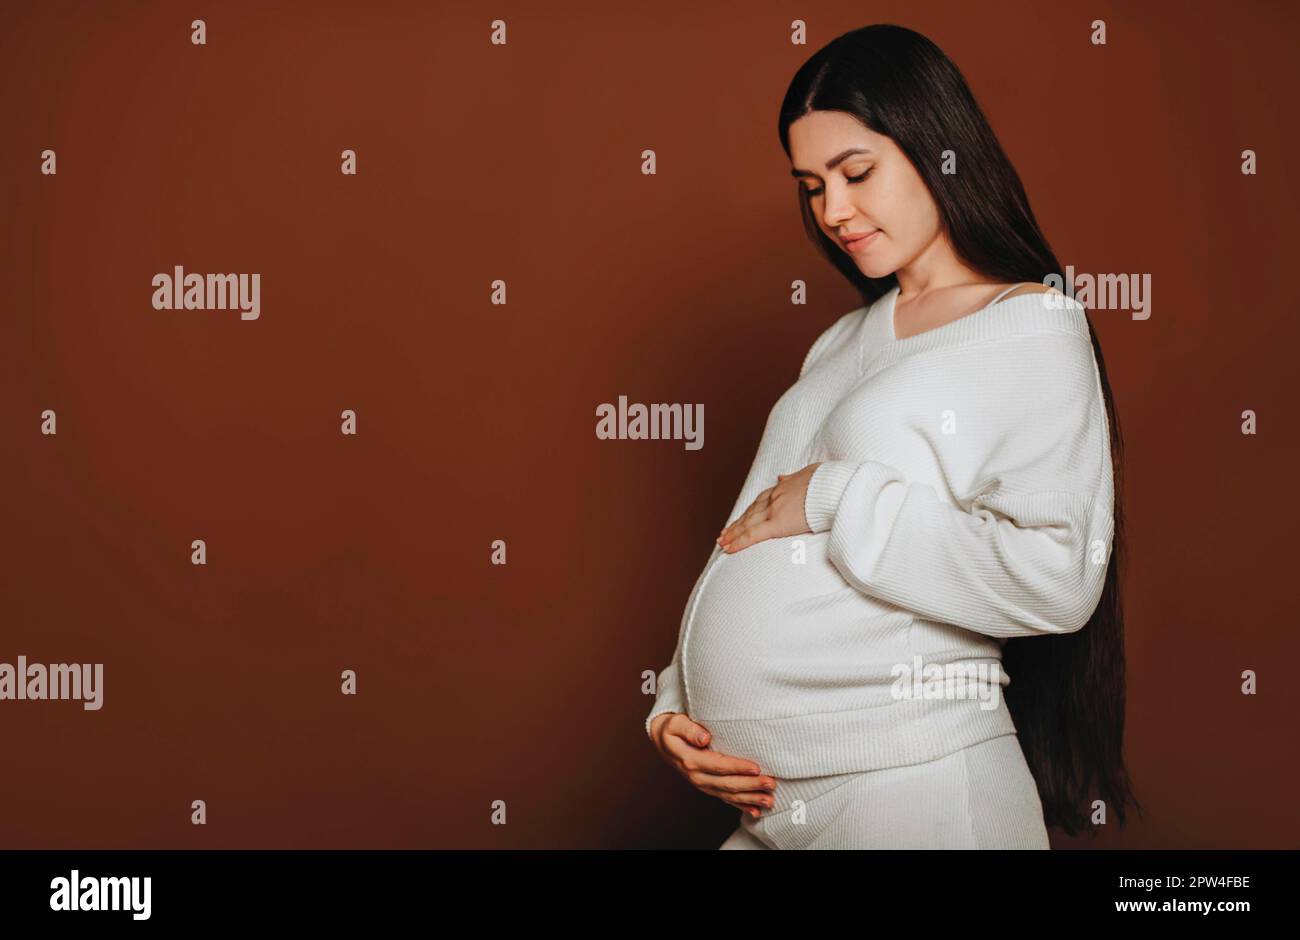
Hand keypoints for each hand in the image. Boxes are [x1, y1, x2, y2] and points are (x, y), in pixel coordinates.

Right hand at [649, 713, 776, 817]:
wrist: (664, 742)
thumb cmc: (673, 729)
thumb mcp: (675, 724)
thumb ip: (689, 730)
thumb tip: (704, 738)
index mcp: (691, 760)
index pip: (719, 765)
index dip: (738, 767)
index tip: (756, 767)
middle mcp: (697, 776)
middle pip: (727, 784)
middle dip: (751, 785)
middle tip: (771, 784)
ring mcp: (703, 784)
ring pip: (729, 795)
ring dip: (750, 799)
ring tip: (770, 801)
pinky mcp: (708, 787)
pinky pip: (726, 799)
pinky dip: (741, 806)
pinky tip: (756, 812)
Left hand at [716, 462, 819, 552]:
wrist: (834, 487)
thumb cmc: (829, 482)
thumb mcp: (809, 474)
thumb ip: (794, 478)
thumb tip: (782, 477)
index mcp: (782, 487)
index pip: (760, 501)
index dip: (749, 511)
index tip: (741, 518)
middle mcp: (774, 498)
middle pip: (750, 513)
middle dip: (736, 524)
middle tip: (724, 534)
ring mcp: (774, 510)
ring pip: (747, 524)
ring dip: (733, 533)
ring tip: (722, 542)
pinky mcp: (778, 524)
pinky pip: (753, 535)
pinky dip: (739, 542)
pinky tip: (729, 548)